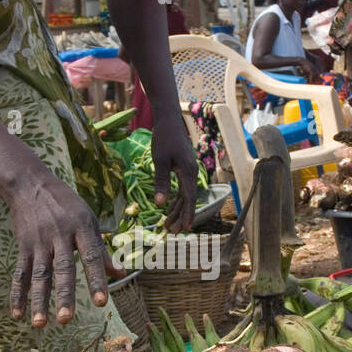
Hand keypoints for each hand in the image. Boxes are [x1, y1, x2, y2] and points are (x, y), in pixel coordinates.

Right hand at [7, 171, 122, 326]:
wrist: (30, 184)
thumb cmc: (67, 205)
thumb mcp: (89, 220)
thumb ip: (102, 250)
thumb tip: (121, 274)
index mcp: (81, 227)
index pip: (91, 256)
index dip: (97, 279)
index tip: (101, 302)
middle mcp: (59, 235)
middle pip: (62, 269)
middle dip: (63, 295)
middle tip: (66, 319)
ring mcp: (39, 241)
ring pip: (39, 275)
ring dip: (38, 300)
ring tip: (40, 324)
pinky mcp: (23, 246)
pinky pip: (20, 273)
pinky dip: (17, 294)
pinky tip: (17, 314)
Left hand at [151, 112, 198, 231]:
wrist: (168, 120)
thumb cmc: (163, 138)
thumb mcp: (159, 161)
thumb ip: (161, 182)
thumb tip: (159, 204)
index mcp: (189, 172)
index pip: (189, 198)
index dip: (187, 214)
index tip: (185, 229)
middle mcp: (192, 173)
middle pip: (188, 200)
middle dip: (180, 217)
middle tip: (172, 232)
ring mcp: (188, 170)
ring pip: (184, 195)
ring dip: (177, 210)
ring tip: (168, 225)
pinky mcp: (183, 168)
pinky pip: (181, 188)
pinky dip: (175, 199)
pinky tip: (168, 208)